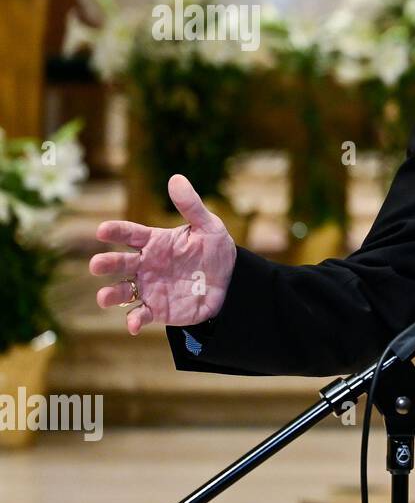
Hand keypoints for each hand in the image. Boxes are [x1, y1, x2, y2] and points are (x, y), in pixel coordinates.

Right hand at [90, 174, 236, 335]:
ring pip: (121, 291)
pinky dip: (134, 320)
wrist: (231, 283)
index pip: (129, 233)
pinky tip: (133, 324)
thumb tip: (176, 178)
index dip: (115, 231)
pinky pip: (140, 314)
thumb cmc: (215, 251)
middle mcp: (145, 264)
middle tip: (97, 264)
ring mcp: (148, 287)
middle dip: (106, 263)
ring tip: (103, 296)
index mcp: (154, 241)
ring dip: (110, 294)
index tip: (102, 230)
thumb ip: (191, 206)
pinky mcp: (157, 308)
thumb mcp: (208, 227)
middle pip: (119, 263)